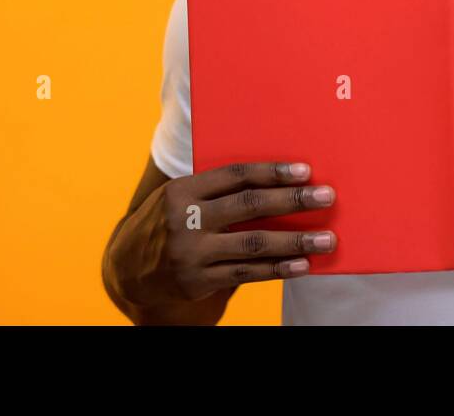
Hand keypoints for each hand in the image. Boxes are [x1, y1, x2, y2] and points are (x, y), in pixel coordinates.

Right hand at [107, 161, 337, 307]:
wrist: (127, 269)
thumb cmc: (171, 222)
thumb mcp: (183, 198)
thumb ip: (219, 192)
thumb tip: (281, 184)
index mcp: (183, 190)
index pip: (235, 175)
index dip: (272, 172)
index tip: (305, 171)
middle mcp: (184, 220)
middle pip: (248, 206)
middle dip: (292, 200)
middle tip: (327, 197)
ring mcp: (190, 253)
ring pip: (252, 244)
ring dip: (294, 241)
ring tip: (326, 239)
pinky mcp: (197, 281)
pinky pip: (246, 274)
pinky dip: (278, 269)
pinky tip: (302, 265)